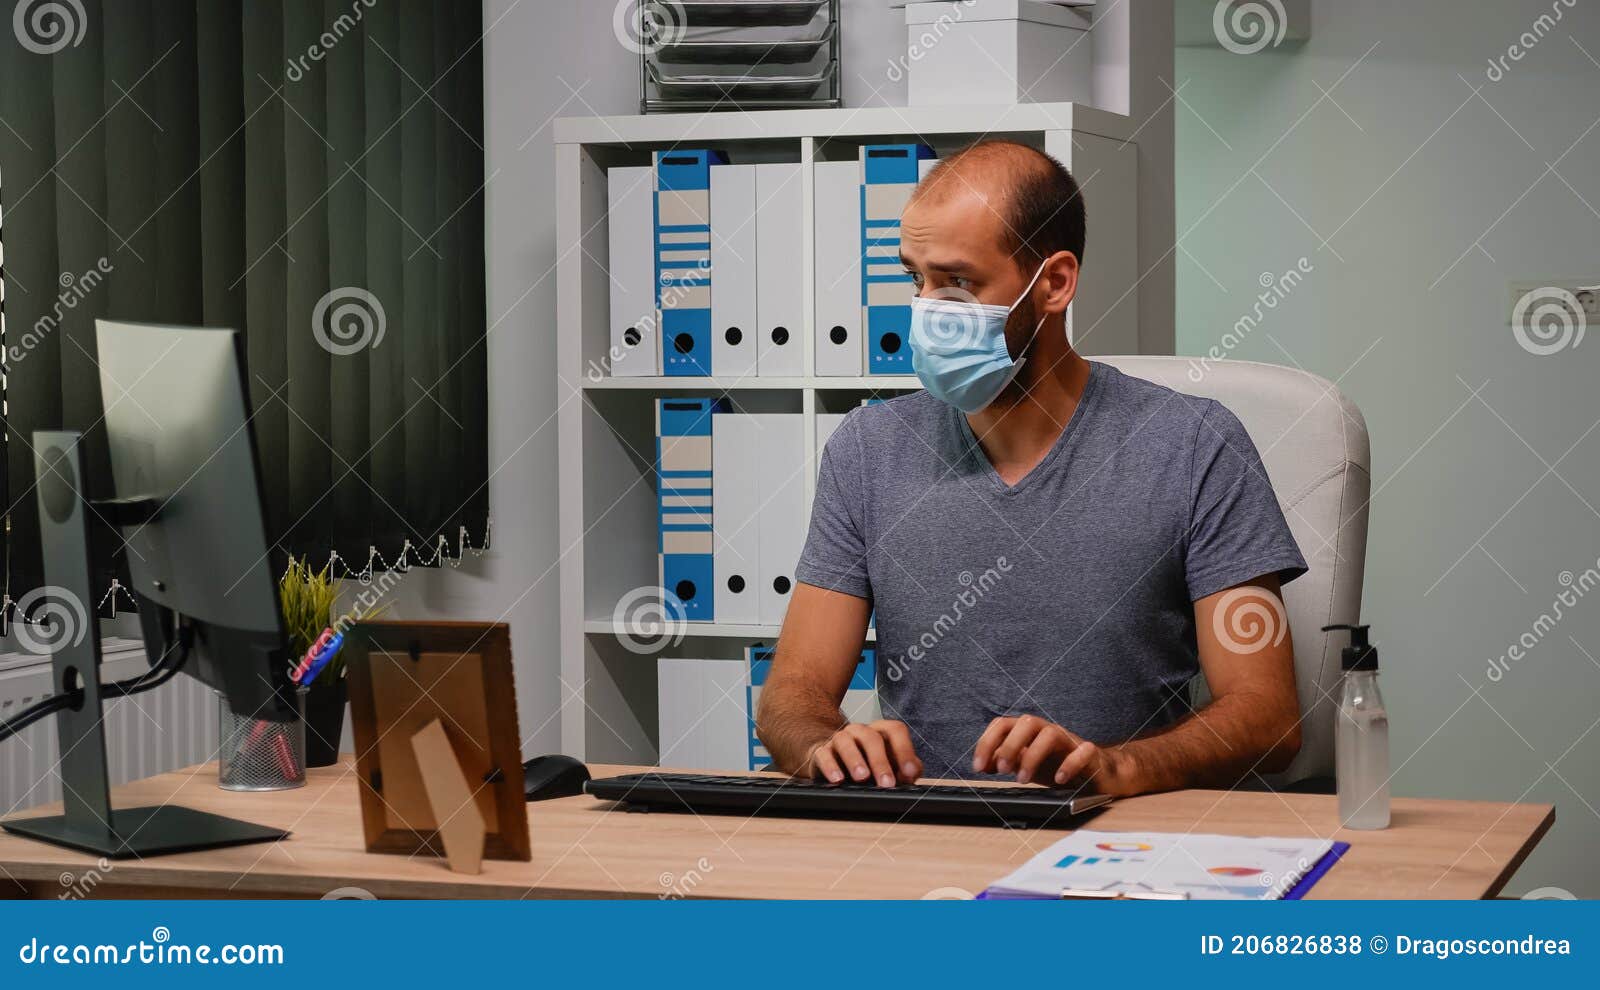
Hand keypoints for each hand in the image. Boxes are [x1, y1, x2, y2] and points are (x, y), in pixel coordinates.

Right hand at [803, 720, 922, 787]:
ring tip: (862, 777)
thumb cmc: (866, 763)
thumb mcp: (890, 765)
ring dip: (855, 760)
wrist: (830, 758)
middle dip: (880, 762)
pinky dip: (830, 766)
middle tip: (887, 784)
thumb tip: (912, 774)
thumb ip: (906, 768)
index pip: (895, 730)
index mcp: (880, 731)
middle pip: (871, 738)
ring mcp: (839, 739)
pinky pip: (824, 755)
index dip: (904, 750)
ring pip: (846, 742)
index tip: (909, 772)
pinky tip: (837, 779)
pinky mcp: (821, 752)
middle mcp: (860, 731)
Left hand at [972, 715, 1130, 790]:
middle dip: (1009, 746)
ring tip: (1022, 779)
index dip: (987, 743)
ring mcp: (1070, 740)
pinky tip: (1059, 779)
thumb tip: (982, 764)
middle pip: (1026, 723)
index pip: (1003, 724)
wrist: (1099, 773)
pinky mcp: (1090, 753)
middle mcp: (1048, 731)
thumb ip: (1006, 762)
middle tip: (1000, 770)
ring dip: (1033, 756)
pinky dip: (1069, 764)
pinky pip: (1082, 752)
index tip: (978, 767)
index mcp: (1029, 732)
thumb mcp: (1027, 765)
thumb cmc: (1059, 765)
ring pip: (1050, 734)